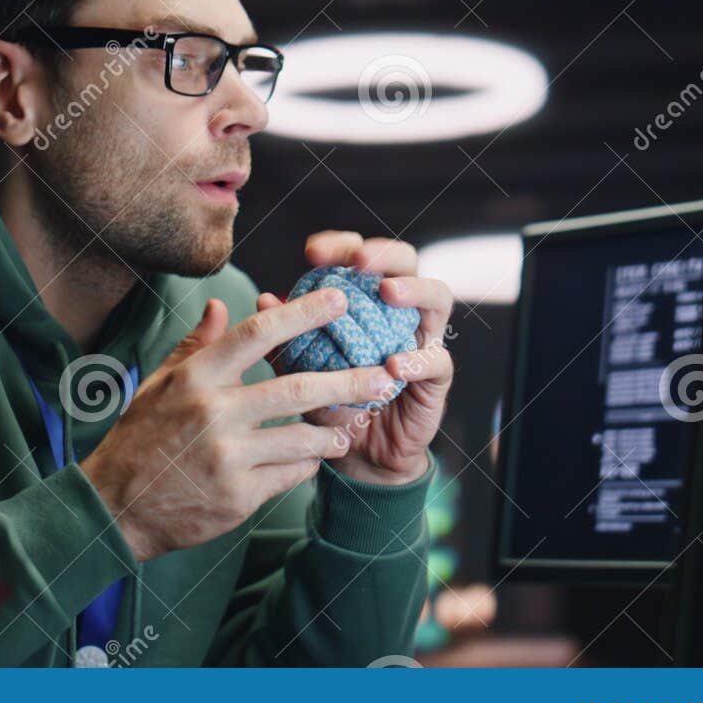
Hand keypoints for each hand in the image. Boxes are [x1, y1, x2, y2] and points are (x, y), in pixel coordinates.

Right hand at [80, 289, 398, 560]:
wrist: (115, 509)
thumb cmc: (140, 440)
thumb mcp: (159, 385)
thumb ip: (196, 347)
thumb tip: (220, 306)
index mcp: (195, 377)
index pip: (257, 333)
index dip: (303, 313)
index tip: (340, 300)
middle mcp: (213, 413)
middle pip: (297, 388)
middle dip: (349, 380)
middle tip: (384, 373)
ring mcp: (228, 457)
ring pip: (303, 437)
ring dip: (333, 431)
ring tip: (350, 426)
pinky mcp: (239, 496)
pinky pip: (292, 474)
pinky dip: (307, 463)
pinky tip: (313, 458)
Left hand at [257, 232, 454, 486]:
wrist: (354, 456)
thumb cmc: (327, 404)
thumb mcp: (299, 370)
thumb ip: (285, 338)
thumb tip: (264, 298)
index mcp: (366, 302)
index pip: (360, 257)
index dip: (340, 247)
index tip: (312, 252)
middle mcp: (398, 313)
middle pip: (407, 262)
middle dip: (384, 254)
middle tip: (359, 260)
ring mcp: (422, 341)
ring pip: (437, 298)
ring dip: (414, 289)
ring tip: (388, 292)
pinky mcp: (436, 378)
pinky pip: (436, 361)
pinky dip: (417, 359)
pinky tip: (394, 365)